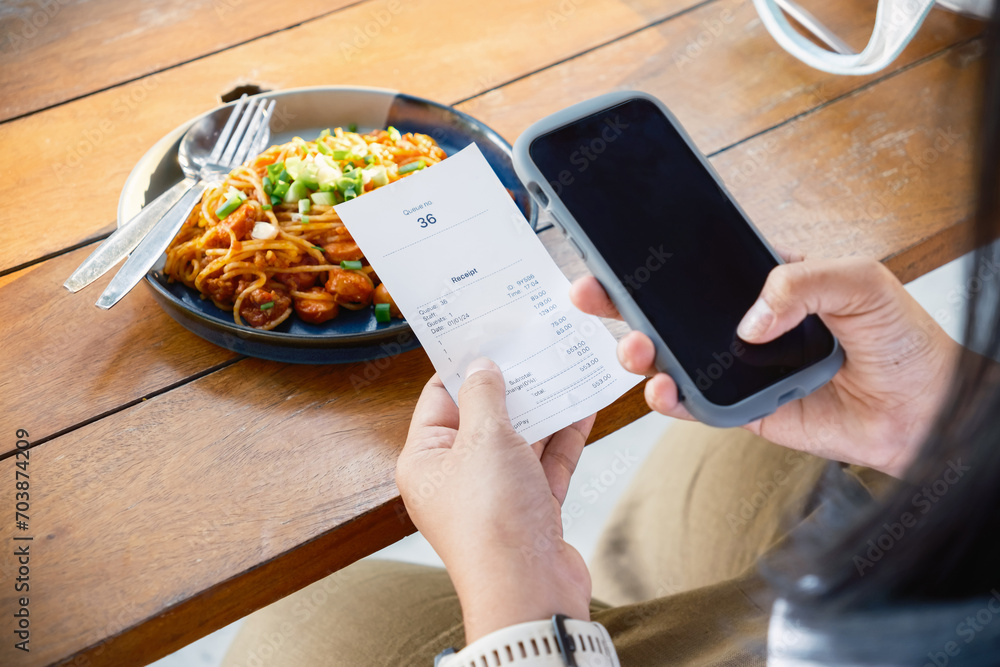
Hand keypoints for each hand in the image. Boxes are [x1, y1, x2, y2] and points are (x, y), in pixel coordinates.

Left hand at [395, 359, 594, 643]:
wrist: (529, 590)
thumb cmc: (492, 523)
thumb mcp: (483, 440)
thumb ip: (485, 396)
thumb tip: (481, 367)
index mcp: (426, 460)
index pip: (440, 398)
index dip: (463, 364)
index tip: (486, 334)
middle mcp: (458, 476)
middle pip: (484, 416)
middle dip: (511, 384)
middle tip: (532, 343)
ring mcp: (497, 493)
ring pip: (520, 438)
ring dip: (544, 407)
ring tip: (564, 365)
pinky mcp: (532, 508)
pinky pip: (547, 462)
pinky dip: (564, 437)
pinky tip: (583, 407)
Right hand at [570, 254, 959, 476]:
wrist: (926, 411)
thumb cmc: (903, 340)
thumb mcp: (860, 281)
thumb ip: (801, 282)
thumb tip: (748, 320)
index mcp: (769, 282)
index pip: (702, 263)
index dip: (659, 257)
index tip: (619, 249)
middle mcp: (748, 323)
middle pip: (671, 308)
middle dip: (624, 301)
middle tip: (593, 294)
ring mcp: (741, 367)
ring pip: (674, 356)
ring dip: (641, 350)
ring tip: (634, 348)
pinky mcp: (745, 410)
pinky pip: (697, 404)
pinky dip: (671, 399)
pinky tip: (661, 389)